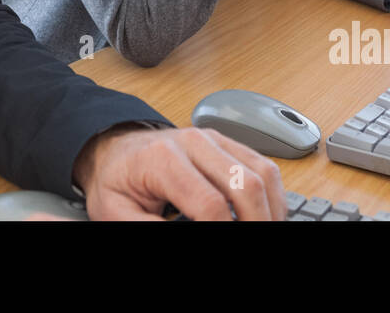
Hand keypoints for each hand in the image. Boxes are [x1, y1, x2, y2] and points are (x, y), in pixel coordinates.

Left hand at [70, 125, 285, 220]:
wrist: (116, 149)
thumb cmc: (117, 180)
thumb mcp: (116, 212)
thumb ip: (147, 227)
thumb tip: (181, 233)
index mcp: (163, 159)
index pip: (210, 203)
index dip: (225, 232)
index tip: (228, 249)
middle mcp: (193, 142)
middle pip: (244, 184)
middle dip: (257, 222)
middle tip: (256, 241)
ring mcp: (214, 139)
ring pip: (262, 172)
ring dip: (271, 209)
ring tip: (263, 229)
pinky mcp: (226, 143)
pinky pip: (263, 165)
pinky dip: (272, 195)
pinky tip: (263, 216)